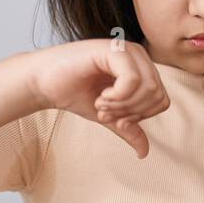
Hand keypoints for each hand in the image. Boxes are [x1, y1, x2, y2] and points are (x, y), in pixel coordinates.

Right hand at [27, 39, 170, 157]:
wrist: (42, 82)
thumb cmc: (74, 93)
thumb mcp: (108, 115)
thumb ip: (128, 128)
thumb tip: (145, 152)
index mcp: (143, 68)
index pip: (161, 100)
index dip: (140, 117)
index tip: (115, 119)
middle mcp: (139, 55)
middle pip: (157, 96)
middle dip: (132, 113)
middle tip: (105, 113)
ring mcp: (127, 50)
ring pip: (148, 88)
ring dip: (123, 106)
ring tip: (101, 104)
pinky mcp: (113, 49)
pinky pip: (133, 80)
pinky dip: (117, 97)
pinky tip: (100, 97)